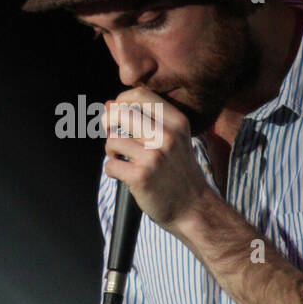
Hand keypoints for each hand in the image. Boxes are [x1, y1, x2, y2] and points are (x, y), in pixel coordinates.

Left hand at [102, 87, 212, 234]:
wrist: (194, 209)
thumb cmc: (179, 173)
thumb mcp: (173, 140)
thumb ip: (145, 121)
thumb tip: (108, 104)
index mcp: (177, 122)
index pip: (141, 95)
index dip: (122, 101)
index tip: (119, 113)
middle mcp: (167, 136)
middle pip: (121, 113)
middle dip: (108, 122)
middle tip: (111, 134)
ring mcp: (154, 157)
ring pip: (112, 140)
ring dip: (111, 151)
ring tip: (123, 160)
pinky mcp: (141, 177)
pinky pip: (110, 165)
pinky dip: (112, 171)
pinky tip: (124, 175)